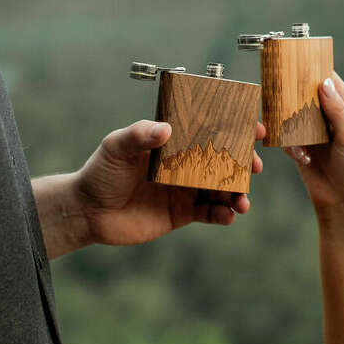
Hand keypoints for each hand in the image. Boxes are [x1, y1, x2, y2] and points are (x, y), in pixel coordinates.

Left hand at [37, 119, 264, 254]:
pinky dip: (222, 214)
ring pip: (222, 188)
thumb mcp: (116, 147)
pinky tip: (227, 215)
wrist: (89, 211)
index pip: (209, 130)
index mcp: (175, 142)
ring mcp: (186, 189)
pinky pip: (210, 213)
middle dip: (245, 163)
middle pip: (224, 160)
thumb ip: (138, 136)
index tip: (255, 129)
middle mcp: (186, 163)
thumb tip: (165, 128)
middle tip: (254, 167)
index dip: (235, 128)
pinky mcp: (183, 213)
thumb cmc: (101, 172)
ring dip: (238, 193)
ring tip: (242, 200)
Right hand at [285, 73, 343, 212]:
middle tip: (284, 96)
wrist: (342, 201)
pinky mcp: (298, 145)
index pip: (328, 78)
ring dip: (290, 123)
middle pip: (304, 92)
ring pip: (291, 113)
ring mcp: (311, 129)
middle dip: (294, 94)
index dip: (313, 68)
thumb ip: (337, 110)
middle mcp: (326, 114)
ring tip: (299, 138)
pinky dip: (290, 145)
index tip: (297, 60)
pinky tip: (303, 158)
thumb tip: (324, 82)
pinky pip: (285, 136)